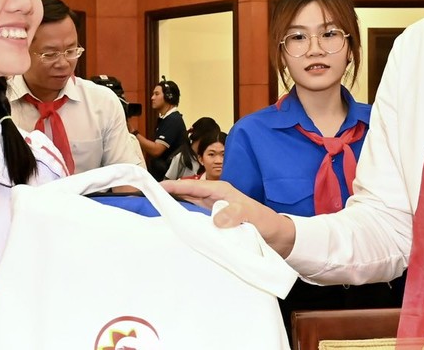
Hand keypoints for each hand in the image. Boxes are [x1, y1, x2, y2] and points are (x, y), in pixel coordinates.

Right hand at [162, 179, 296, 256]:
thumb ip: (234, 214)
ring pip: (188, 205)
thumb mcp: (250, 215)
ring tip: (154, 209)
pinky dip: (184, 220)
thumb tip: (215, 219)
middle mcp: (214, 198)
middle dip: (168, 194)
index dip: (173, 186)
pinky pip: (195, 218)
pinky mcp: (215, 221)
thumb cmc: (264, 221)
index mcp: (219, 190)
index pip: (191, 186)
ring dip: (174, 207)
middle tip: (147, 197)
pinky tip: (175, 226)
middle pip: (186, 193)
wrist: (276, 236)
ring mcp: (214, 209)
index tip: (155, 187)